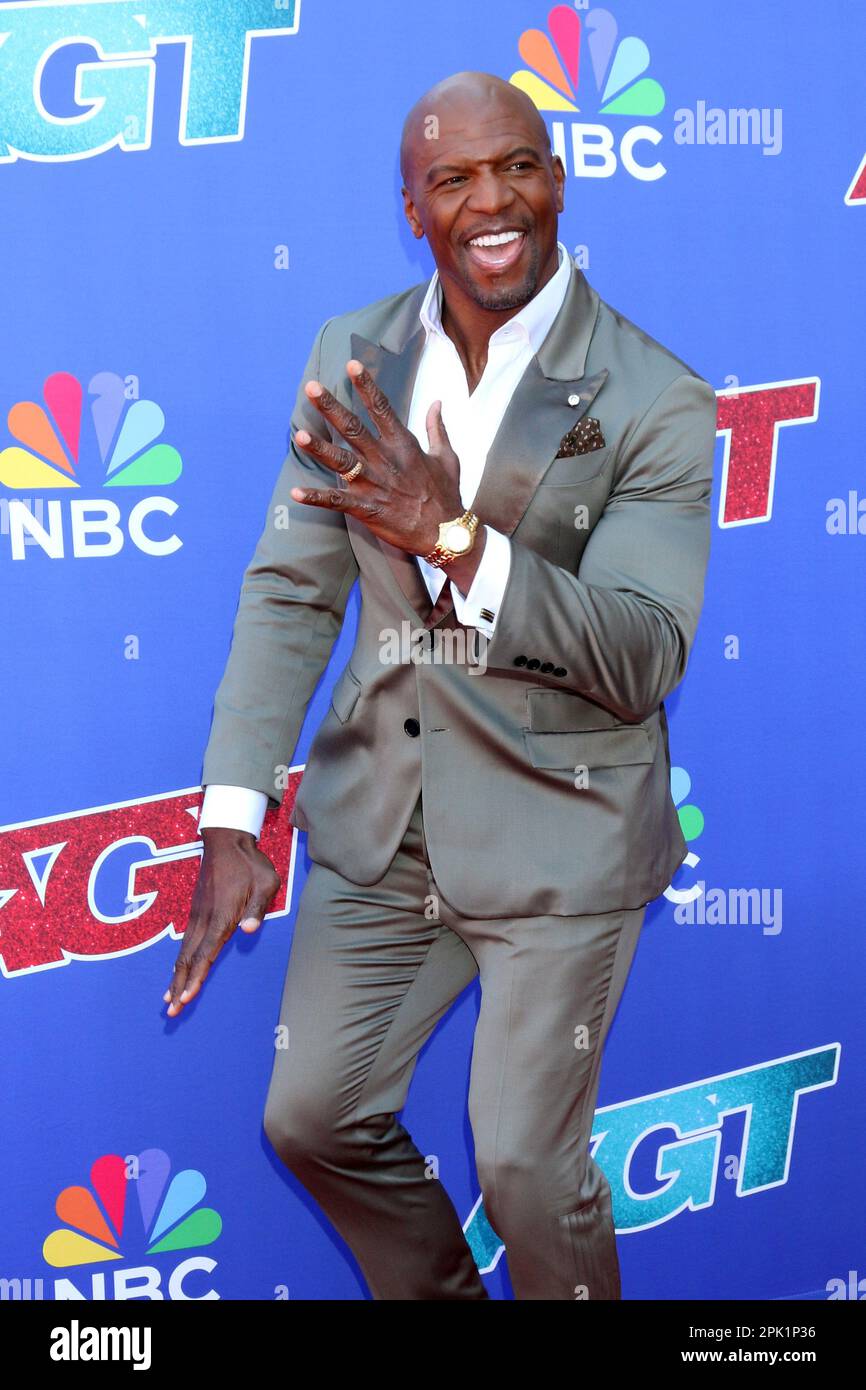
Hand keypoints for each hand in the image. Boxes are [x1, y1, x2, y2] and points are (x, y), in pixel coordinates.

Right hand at [163, 828, 280, 1017]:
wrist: (226, 840)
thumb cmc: (251, 864)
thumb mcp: (266, 882)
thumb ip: (258, 908)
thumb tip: (251, 931)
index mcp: (223, 915)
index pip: (207, 953)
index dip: (197, 978)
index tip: (186, 998)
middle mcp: (205, 918)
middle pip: (189, 959)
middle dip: (180, 987)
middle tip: (172, 1011)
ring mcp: (197, 915)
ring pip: (183, 952)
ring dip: (176, 977)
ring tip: (168, 999)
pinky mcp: (196, 911)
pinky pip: (185, 941)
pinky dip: (178, 961)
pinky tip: (175, 972)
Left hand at [290, 360, 462, 556]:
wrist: (447, 533)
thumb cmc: (446, 495)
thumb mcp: (447, 457)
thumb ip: (436, 428)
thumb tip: (437, 403)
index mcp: (403, 445)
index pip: (381, 408)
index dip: (366, 386)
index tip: (351, 365)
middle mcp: (385, 460)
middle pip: (354, 428)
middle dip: (331, 408)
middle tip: (311, 388)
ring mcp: (374, 484)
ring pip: (342, 462)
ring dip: (319, 448)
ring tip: (299, 435)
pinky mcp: (367, 509)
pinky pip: (337, 502)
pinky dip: (316, 497)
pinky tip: (296, 492)